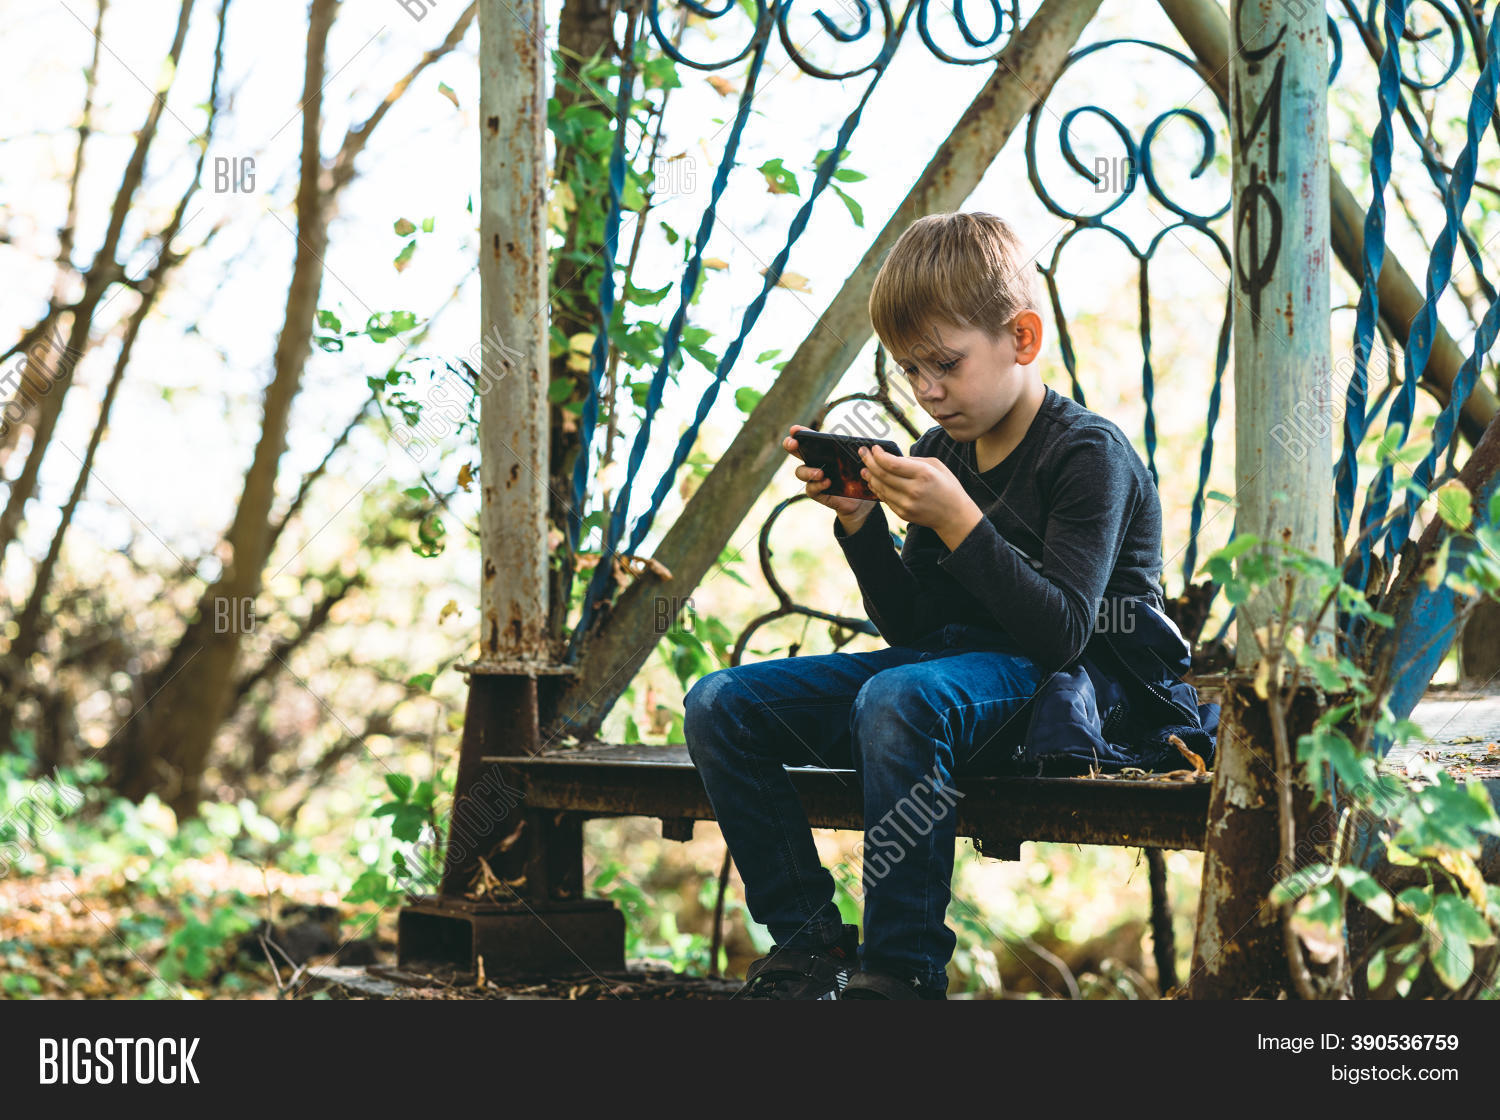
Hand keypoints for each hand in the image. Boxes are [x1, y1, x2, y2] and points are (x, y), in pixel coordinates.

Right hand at [785, 424, 875, 527]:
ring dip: (807, 471)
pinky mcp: (817, 492)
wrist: (860, 499)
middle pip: (796, 451)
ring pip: (800, 472)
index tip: (794, 429)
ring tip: (820, 472)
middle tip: (792, 444)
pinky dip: (817, 485)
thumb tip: (864, 445)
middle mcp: (814, 462)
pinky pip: (811, 488)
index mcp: (823, 450)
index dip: (799, 432)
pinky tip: (827, 482)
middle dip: (791, 445)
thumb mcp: (858, 461)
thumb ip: (857, 451)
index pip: (808, 438)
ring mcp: (813, 477)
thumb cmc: (858, 475)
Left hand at [857, 444, 982, 548]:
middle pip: (882, 475)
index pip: (892, 464)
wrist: (954, 515)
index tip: (873, 448)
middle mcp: (914, 490)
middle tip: (862, 453)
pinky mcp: (903, 513)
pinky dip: (877, 488)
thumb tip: (891, 457)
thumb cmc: (946, 486)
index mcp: (923, 474)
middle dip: (868, 462)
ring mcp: (907, 504)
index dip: (878, 455)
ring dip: (869, 476)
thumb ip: (913, 460)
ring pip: (880, 487)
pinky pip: (885, 498)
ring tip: (864, 467)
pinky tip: (873, 481)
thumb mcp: (935, 465)